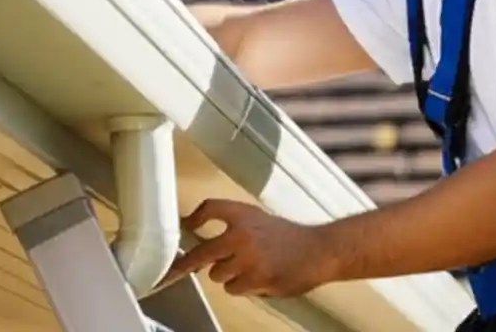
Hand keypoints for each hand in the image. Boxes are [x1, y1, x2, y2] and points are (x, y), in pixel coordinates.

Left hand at [156, 199, 334, 296]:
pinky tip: (257, 279)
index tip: (186, 226)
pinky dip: (241, 287)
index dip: (194, 219)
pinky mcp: (256, 279)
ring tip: (246, 269)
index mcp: (244, 214)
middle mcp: (242, 234)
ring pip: (217, 275)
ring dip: (226, 275)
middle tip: (176, 270)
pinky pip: (233, 288)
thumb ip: (236, 227)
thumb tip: (208, 243)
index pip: (210, 207)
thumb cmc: (291, 237)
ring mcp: (248, 259)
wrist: (320, 250)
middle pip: (201, 252)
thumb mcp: (261, 221)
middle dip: (188, 264)